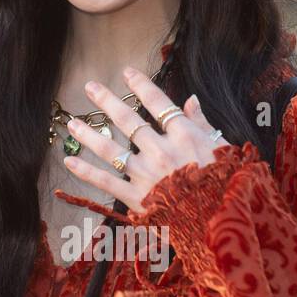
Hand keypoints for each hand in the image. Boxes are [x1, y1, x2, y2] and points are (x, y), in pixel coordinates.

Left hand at [61, 66, 229, 214]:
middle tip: (90, 87)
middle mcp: (161, 150)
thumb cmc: (226, 186)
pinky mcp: (137, 198)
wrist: (222, 223)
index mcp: (184, 136)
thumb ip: (203, 125)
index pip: (158, 103)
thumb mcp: (223, 150)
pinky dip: (86, 172)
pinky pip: (106, 182)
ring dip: (88, 134)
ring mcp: (146, 174)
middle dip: (106, 101)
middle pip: (128, 120)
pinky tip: (69, 161)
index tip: (127, 72)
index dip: (141, 86)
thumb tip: (191, 99)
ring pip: (110, 148)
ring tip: (72, 123)